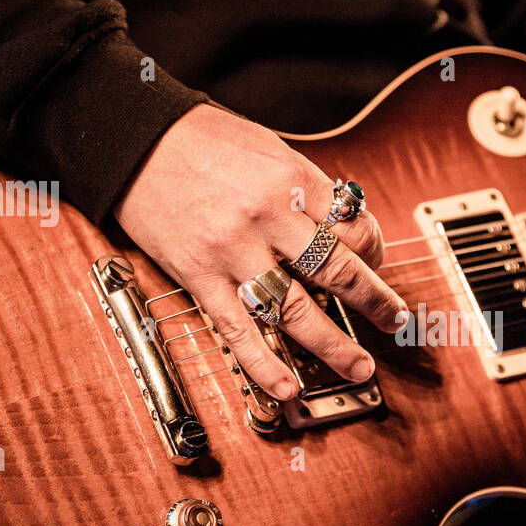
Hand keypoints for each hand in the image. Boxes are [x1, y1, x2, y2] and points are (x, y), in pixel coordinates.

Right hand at [114, 103, 406, 400]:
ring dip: (333, 345)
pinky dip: (263, 363)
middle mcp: (268, 216)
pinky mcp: (199, 275)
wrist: (132, 138)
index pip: (354, 226)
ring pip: (294, 309)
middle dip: (373, 301)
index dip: (374, 250)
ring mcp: (232, 250)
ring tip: (359, 366)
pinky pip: (237, 328)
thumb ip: (306, 192)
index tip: (375, 263)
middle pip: (337, 270)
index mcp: (292, 179)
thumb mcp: (270, 150)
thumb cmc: (203, 140)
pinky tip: (286, 386)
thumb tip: (345, 233)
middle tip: (394, 321)